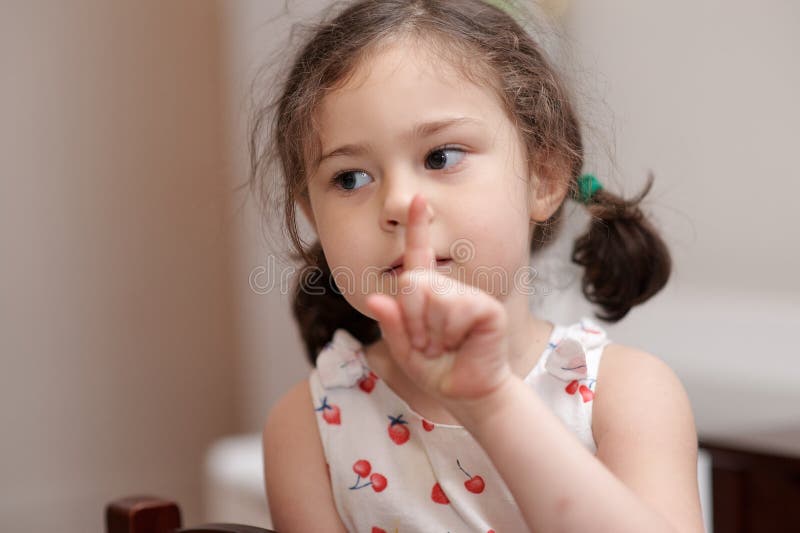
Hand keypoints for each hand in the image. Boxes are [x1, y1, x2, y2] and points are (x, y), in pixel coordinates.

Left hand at [365, 194, 512, 402]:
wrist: (466, 393)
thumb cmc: (437, 369)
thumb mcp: (403, 349)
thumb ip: (390, 323)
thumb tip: (375, 299)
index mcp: (426, 292)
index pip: (418, 255)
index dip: (417, 226)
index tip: (417, 198)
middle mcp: (447, 287)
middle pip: (413, 283)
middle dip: (412, 320)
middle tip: (428, 342)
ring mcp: (468, 295)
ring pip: (433, 296)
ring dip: (432, 331)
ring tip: (445, 344)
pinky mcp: (486, 307)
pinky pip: (455, 308)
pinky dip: (450, 332)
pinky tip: (461, 342)